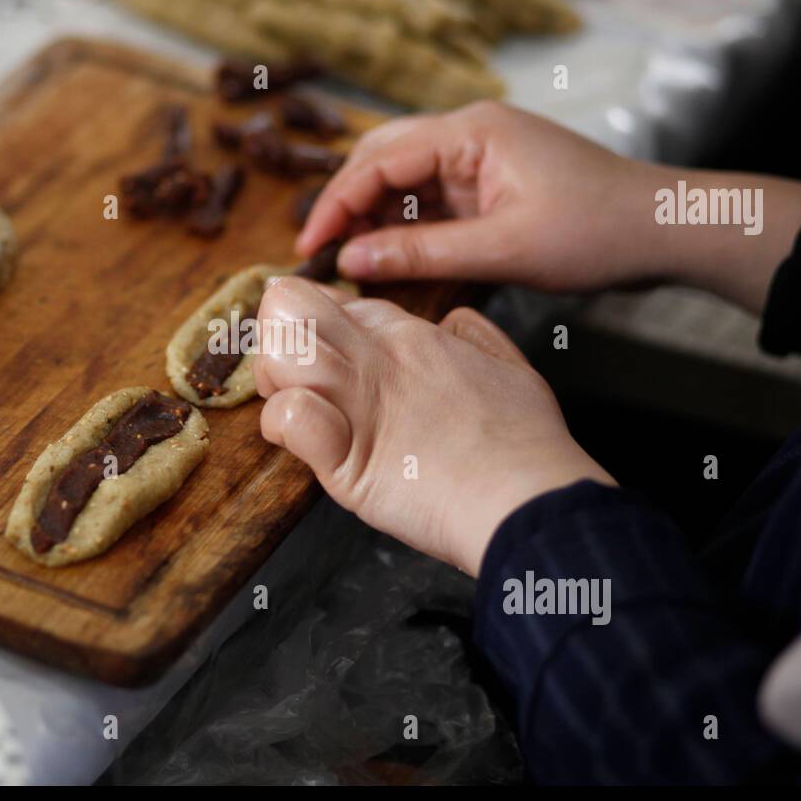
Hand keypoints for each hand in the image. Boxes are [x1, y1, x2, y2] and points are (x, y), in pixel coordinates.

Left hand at [253, 277, 614, 576]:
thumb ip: (478, 339)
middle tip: (294, 379)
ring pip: (276, 352)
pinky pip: (286, 415)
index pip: (334, 302)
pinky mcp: (345, 458)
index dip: (316, 325)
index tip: (325, 356)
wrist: (530, 498)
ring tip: (294, 407)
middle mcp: (376, 358)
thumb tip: (455, 323)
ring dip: (271, 380)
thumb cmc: (527, 443)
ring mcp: (357, 403)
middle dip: (275, 338)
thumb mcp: (512, 368)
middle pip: (288, 307)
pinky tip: (300, 441)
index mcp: (410, 334)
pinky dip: (281, 426)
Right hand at [299, 102, 800, 312]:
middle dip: (349, 208)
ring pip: (405, 184)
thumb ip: (420, 254)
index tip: (310, 247)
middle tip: (322, 257)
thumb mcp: (503, 249)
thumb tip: (350, 261)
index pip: (380, 160)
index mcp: (472, 132)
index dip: (337, 204)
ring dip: (377, 223)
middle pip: (384, 161)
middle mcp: (471, 134)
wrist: (664, 230)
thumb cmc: (597, 231)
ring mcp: (481, 159)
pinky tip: (394, 264)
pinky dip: (409, 232)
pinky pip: (433, 203)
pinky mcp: (492, 186)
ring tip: (353, 267)